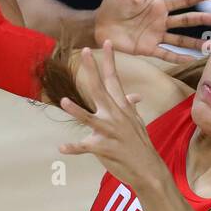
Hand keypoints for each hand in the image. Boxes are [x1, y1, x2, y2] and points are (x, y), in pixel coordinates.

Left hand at [58, 42, 168, 185]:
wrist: (148, 169)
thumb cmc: (139, 144)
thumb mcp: (137, 122)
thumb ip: (131, 107)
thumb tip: (135, 96)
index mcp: (122, 107)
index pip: (114, 79)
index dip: (109, 60)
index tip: (106, 42)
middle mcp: (116, 116)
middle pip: (100, 89)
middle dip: (92, 70)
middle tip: (84, 52)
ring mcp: (110, 132)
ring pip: (91, 119)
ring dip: (76, 111)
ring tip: (64, 101)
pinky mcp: (104, 148)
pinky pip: (86, 147)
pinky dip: (73, 148)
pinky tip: (61, 148)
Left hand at [93, 0, 210, 63]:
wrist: (98, 23)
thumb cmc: (115, 4)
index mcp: (160, 5)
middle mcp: (162, 21)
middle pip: (188, 20)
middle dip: (205, 19)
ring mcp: (156, 36)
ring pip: (181, 39)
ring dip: (197, 42)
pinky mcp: (147, 49)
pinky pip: (165, 54)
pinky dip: (178, 57)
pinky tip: (191, 60)